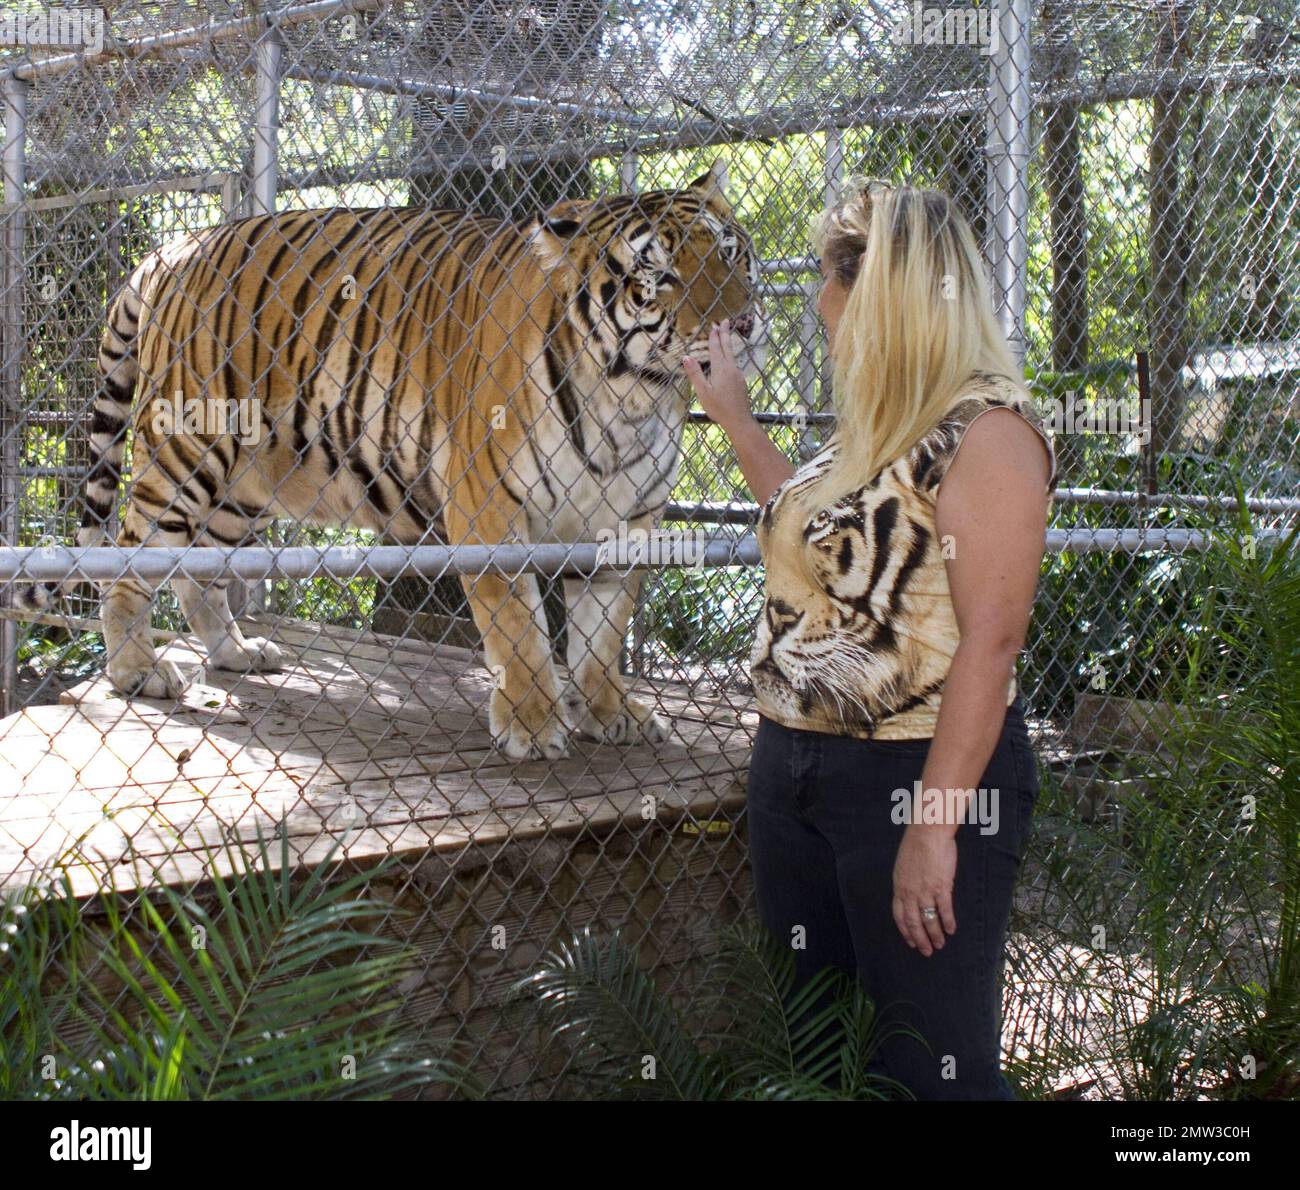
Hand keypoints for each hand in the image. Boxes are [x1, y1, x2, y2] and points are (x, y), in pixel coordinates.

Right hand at [682, 319, 752, 433]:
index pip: (716, 349)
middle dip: (725, 334)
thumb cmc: (719, 408)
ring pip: (732, 355)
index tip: (714, 326)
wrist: (739, 420)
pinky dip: (730, 356)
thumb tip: (686, 357)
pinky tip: (728, 361)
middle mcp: (731, 369)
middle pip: (728, 347)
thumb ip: (695, 374)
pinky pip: (734, 364)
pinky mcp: (741, 382)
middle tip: (726, 321)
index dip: (714, 337)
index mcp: (721, 369)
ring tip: (726, 336)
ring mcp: (738, 375)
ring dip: (728, 344)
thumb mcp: (703, 392)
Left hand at [892, 826, 956, 955]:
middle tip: (926, 951)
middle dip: (920, 939)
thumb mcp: (903, 865)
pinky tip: (951, 930)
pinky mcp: (941, 887)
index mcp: (899, 886)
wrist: (927, 833)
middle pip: (913, 922)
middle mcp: (910, 892)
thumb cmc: (915, 845)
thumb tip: (909, 893)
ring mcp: (925, 891)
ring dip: (934, 935)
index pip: (899, 915)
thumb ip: (905, 881)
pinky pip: (944, 910)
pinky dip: (948, 922)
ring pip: (929, 920)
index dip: (905, 930)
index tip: (910, 941)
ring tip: (940, 945)